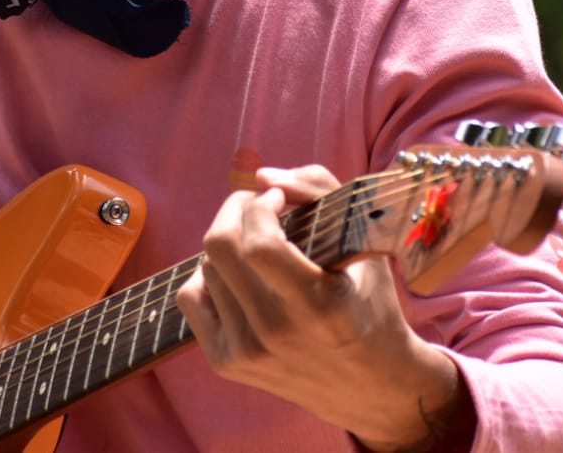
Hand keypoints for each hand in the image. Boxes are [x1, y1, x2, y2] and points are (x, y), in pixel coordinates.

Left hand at [175, 166, 474, 452]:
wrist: (371, 387)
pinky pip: (192, 297)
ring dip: (229, 243)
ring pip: (206, 267)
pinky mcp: (226, 363)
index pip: (260, 243)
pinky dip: (209, 275)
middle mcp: (276, 333)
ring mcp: (246, 352)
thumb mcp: (364, 246)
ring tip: (258, 247)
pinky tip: (238, 276)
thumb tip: (263, 175)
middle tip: (257, 206)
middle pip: (219, 248)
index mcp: (317, 305)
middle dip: (235, 210)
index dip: (261, 206)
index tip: (279, 200)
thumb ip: (321, 191)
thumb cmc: (370, 305)